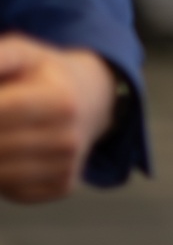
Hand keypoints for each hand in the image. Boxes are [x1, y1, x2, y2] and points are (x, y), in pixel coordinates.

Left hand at [0, 35, 116, 202]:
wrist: (93, 100)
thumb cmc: (47, 76)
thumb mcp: (24, 55)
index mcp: (61, 100)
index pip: (2, 111)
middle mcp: (69, 137)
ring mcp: (67, 165)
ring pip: (1, 173)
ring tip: (2, 133)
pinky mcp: (61, 186)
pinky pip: (11, 190)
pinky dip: (2, 176)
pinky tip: (8, 154)